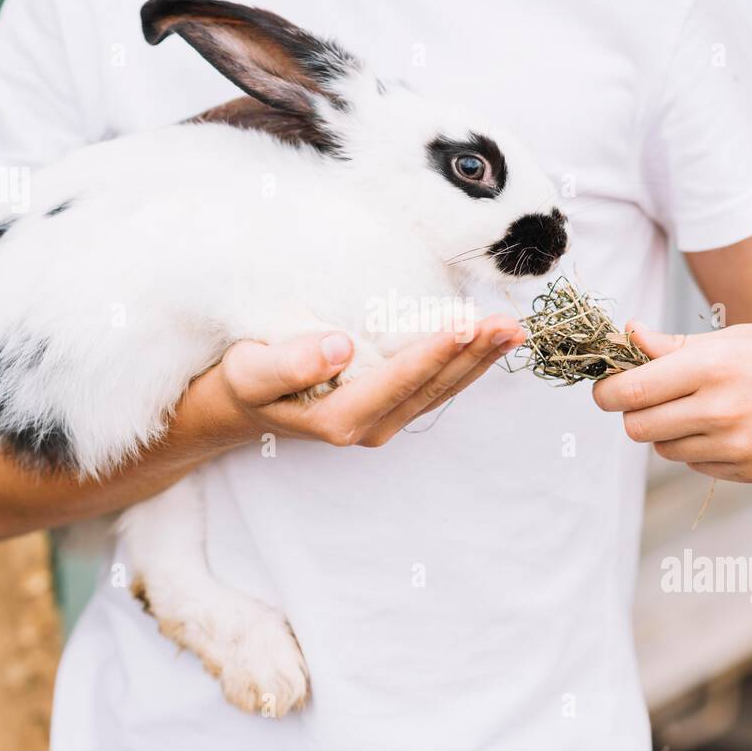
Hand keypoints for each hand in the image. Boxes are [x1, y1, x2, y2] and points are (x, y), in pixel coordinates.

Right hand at [191, 316, 524, 448]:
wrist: (238, 405)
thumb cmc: (242, 380)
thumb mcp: (250, 370)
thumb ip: (288, 363)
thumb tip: (338, 347)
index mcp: (339, 419)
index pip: (398, 381)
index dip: (434, 352)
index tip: (465, 324)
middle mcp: (369, 426)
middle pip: (433, 389)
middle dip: (473, 355)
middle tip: (510, 324)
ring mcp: (383, 420)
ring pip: (441, 390)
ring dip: (478, 360)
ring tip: (513, 330)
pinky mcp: (389, 407)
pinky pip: (435, 387)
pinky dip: (463, 362)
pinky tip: (487, 341)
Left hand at [592, 319, 751, 481]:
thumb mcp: (737, 337)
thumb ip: (676, 347)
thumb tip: (628, 335)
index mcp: (713, 366)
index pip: (630, 390)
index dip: (607, 390)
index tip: (606, 386)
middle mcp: (720, 410)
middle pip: (636, 425)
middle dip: (632, 411)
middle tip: (645, 394)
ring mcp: (735, 447)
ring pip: (663, 447)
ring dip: (665, 429)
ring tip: (693, 405)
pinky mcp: (749, 471)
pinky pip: (695, 463)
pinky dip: (696, 446)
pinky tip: (723, 424)